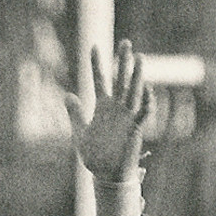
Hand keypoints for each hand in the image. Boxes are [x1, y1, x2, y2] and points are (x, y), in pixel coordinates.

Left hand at [64, 40, 152, 181]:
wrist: (106, 174)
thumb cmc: (94, 155)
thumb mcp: (80, 132)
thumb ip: (75, 113)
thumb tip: (67, 94)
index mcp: (103, 107)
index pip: (100, 80)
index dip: (96, 64)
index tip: (93, 46)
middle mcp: (116, 108)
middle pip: (121, 79)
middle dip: (123, 61)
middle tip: (125, 41)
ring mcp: (127, 117)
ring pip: (134, 92)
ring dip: (137, 75)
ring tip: (139, 57)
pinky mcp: (135, 129)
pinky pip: (142, 113)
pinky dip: (146, 103)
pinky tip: (147, 90)